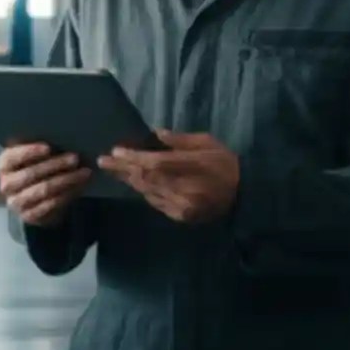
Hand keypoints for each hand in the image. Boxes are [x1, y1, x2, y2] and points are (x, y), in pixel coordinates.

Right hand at [0, 143, 91, 226]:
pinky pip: (50, 204)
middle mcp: (6, 185)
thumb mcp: (34, 156)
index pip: (13, 157)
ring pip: (43, 190)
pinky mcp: (29, 216)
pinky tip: (79, 185)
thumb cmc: (36, 167)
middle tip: (75, 158)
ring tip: (84, 172)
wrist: (33, 197)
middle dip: (55, 165)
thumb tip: (63, 138)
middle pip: (31, 174)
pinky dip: (67, 193)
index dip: (30, 152)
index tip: (48, 148)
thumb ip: (42, 149)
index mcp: (3, 165)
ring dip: (66, 180)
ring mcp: (16, 203)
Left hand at [97, 130, 239, 223]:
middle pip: (145, 179)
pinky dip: (144, 191)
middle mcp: (183, 189)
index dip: (132, 158)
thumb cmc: (226, 163)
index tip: (116, 151)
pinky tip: (135, 183)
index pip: (154, 163)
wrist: (245, 194)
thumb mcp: (207, 143)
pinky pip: (155, 203)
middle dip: (122, 170)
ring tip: (114, 170)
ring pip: (147, 192)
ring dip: (130, 181)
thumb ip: (180, 140)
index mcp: (191, 167)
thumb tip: (156, 134)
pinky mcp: (180, 216)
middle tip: (104, 161)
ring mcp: (181, 206)